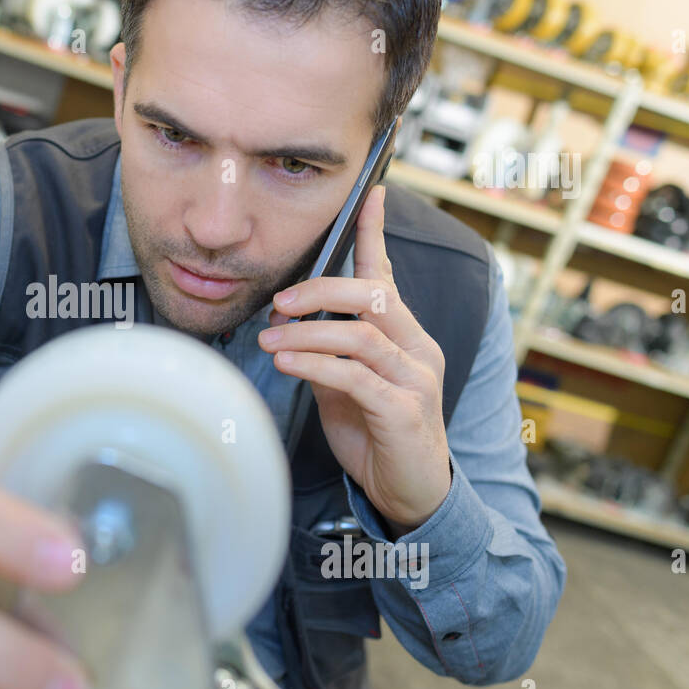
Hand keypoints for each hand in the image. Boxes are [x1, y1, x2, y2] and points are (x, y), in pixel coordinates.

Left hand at [258, 184, 450, 532]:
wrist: (411, 494)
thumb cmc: (377, 436)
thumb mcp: (347, 387)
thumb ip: (329, 355)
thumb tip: (289, 330)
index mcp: (404, 337)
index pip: (387, 278)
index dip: (375, 236)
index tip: (370, 194)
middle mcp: (417, 350)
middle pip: (374, 298)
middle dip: (321, 291)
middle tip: (279, 302)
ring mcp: (415, 380)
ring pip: (362, 335)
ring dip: (308, 333)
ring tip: (271, 338)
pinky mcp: (403, 412)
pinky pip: (355, 377)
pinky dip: (316, 365)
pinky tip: (288, 363)